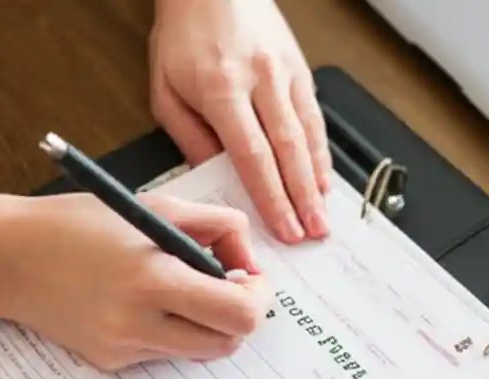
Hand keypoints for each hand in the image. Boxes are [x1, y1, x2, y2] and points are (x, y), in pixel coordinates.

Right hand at [0, 192, 270, 371]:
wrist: (6, 257)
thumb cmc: (79, 222)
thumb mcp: (154, 206)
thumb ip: (215, 227)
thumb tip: (249, 261)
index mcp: (153, 279)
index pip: (239, 313)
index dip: (258, 297)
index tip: (251, 277)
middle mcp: (138, 323)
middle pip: (227, 343)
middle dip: (239, 314)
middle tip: (229, 285)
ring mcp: (123, 349)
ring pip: (198, 351)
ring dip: (207, 323)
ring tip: (185, 288)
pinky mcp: (109, 362)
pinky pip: (162, 352)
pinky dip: (170, 329)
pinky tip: (141, 300)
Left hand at [149, 0, 330, 244]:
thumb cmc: (184, 35)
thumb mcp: (165, 89)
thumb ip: (187, 137)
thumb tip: (213, 176)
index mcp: (221, 89)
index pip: (252, 155)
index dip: (271, 197)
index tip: (282, 227)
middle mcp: (259, 80)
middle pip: (287, 150)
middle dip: (301, 198)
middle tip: (312, 232)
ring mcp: (284, 72)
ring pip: (308, 134)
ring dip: (317, 179)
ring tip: (322, 213)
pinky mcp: (299, 66)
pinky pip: (314, 116)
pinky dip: (321, 151)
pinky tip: (323, 177)